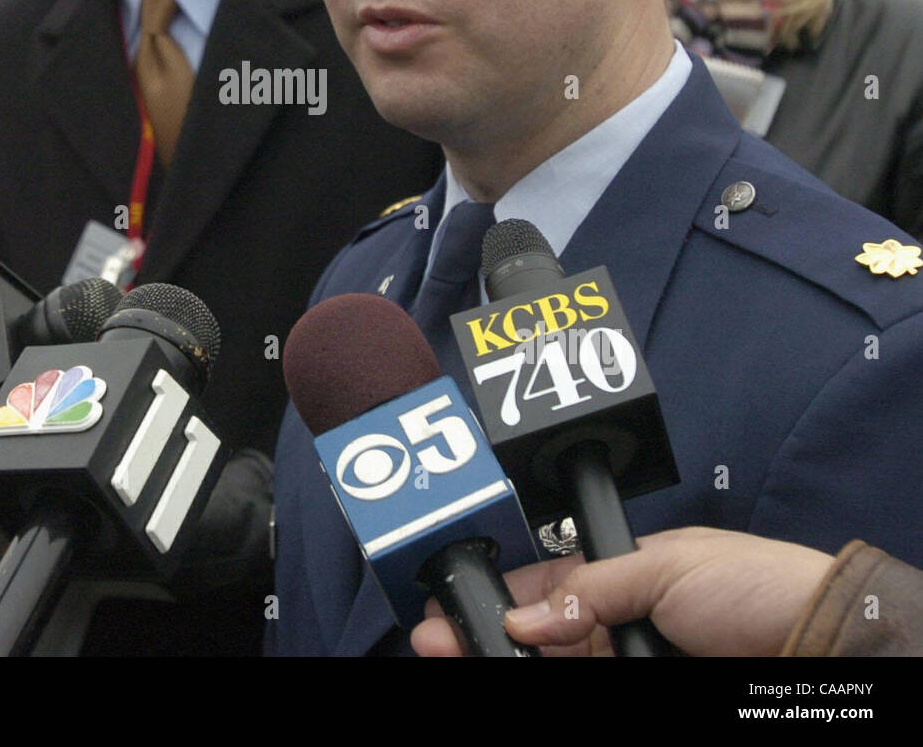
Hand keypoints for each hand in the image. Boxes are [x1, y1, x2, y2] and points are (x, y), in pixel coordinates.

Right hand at [411, 527, 834, 656]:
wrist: (818, 642)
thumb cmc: (753, 586)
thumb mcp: (665, 567)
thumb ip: (590, 589)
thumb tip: (526, 618)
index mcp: (623, 578)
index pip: (545, 588)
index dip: (498, 599)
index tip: (452, 609)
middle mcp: (621, 624)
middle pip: (539, 636)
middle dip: (485, 635)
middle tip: (438, 642)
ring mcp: (633, 661)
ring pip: (556, 666)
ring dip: (508, 661)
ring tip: (463, 656)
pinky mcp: (644, 690)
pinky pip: (584, 685)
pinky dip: (546, 677)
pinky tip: (509, 669)